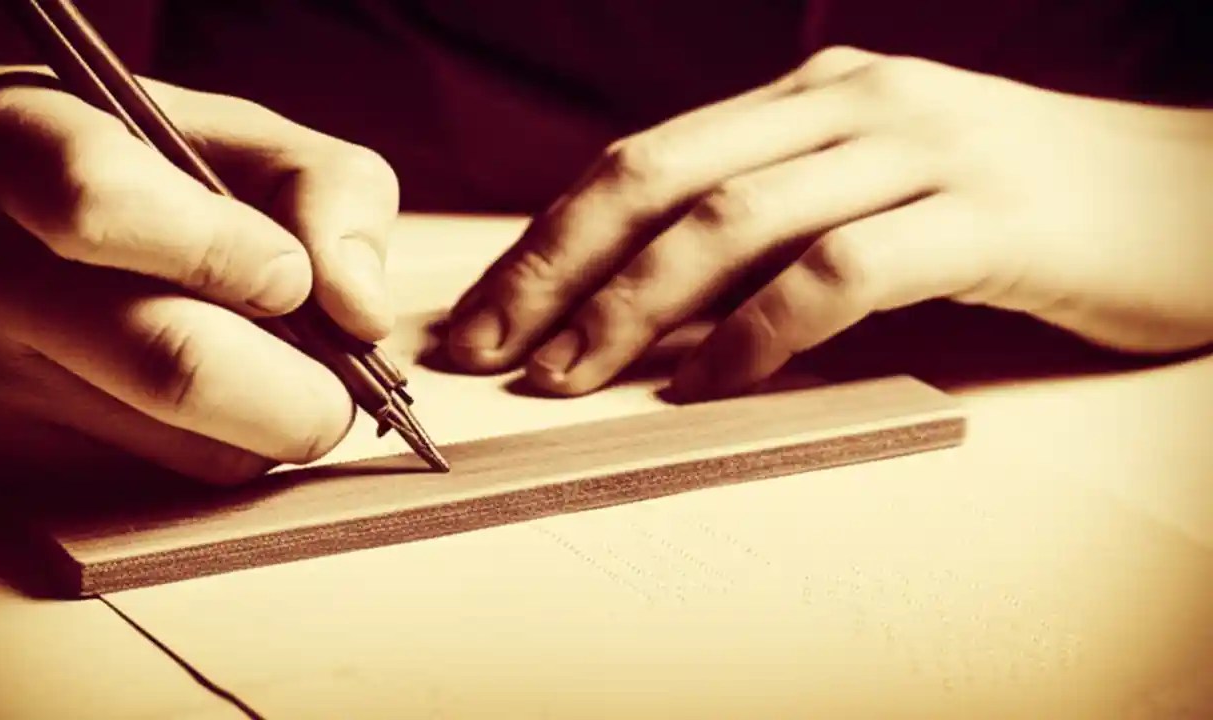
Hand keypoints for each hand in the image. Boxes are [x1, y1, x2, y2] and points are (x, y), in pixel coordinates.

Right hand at [0, 68, 397, 483]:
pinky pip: (173, 492)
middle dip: (305, 388)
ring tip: (271, 375)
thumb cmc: (138, 171)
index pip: (100, 204)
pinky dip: (229, 455)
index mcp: (17, 146)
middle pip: (175, 365)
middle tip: (338, 377)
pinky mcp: (9, 464)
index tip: (289, 277)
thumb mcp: (233, 134)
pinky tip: (215, 408)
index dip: (228, 251)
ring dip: (276, 427)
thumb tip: (364, 314)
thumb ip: (327, 190)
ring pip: (193, 450)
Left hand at [443, 46, 1212, 397]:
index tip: (484, 312)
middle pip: (656, 178)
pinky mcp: (986, 217)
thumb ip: (778, 220)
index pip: (643, 159)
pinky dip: (757, 334)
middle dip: (553, 268)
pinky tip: (707, 386)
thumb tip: (648, 302)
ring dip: (631, 310)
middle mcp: (850, 104)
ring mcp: (921, 151)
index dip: (548, 237)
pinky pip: (838, 272)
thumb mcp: (882, 184)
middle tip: (487, 348)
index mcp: (811, 96)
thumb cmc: (1022, 204)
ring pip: (731, 223)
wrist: (1195, 193)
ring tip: (568, 380)